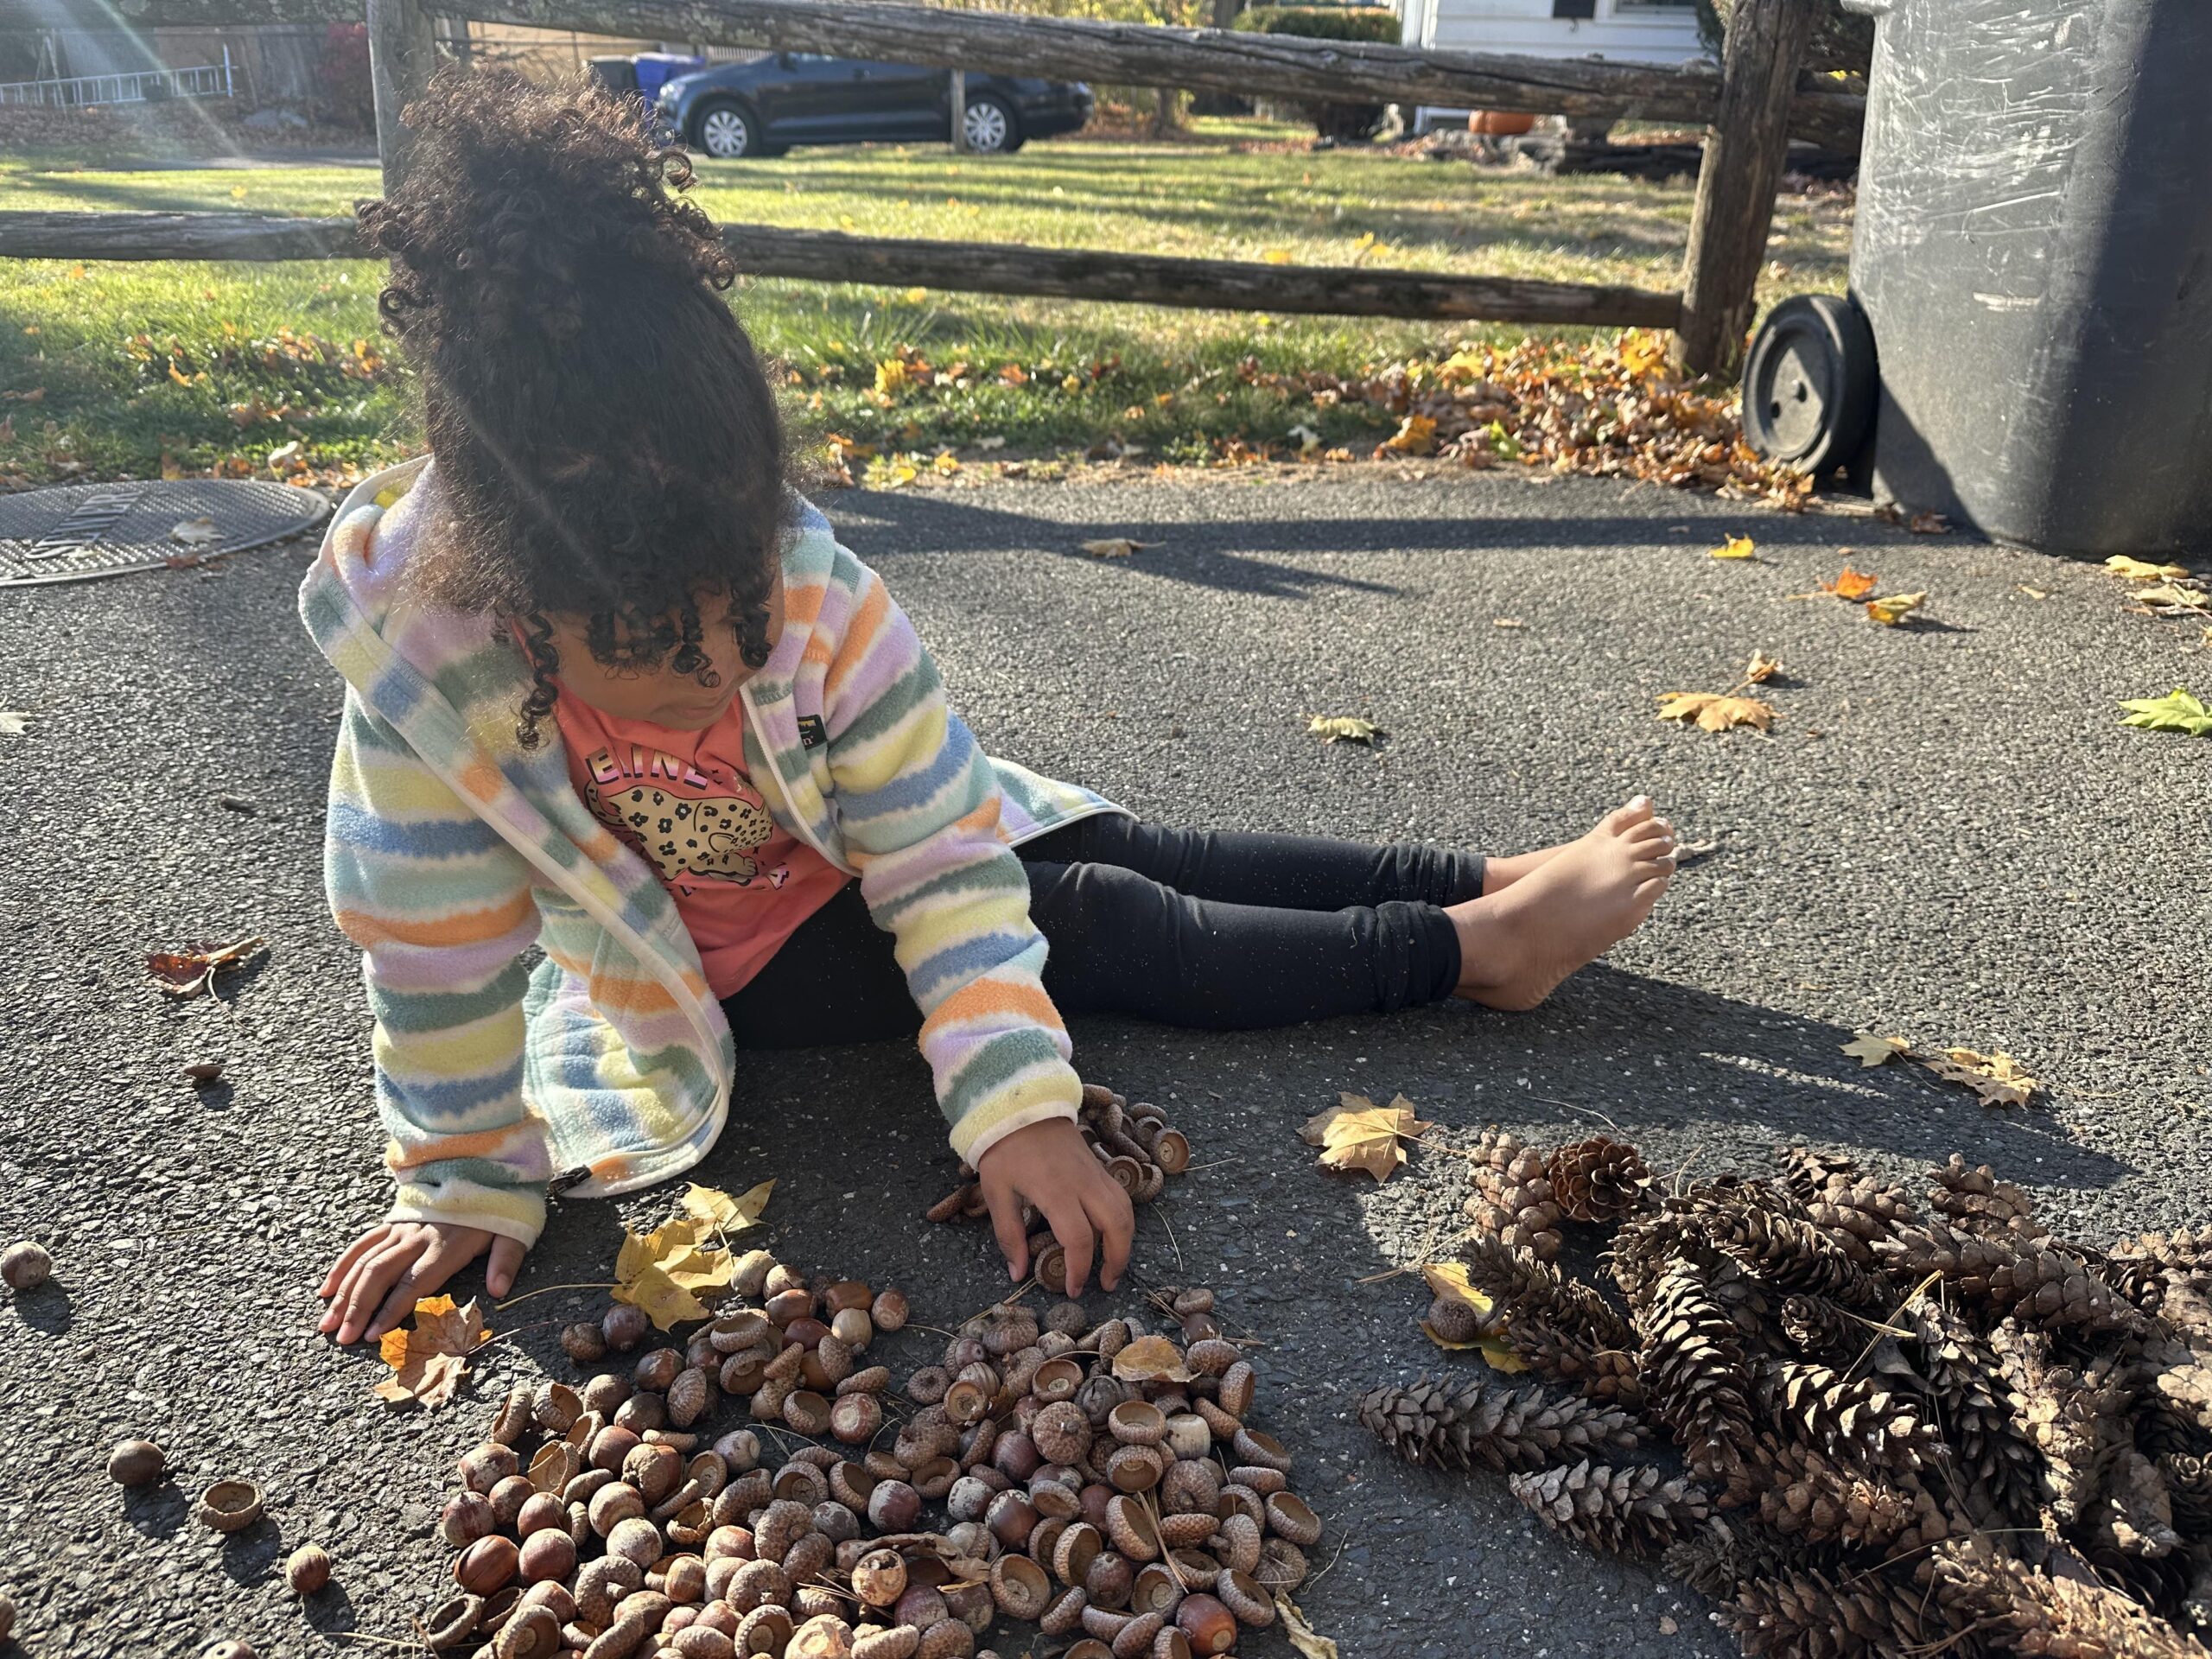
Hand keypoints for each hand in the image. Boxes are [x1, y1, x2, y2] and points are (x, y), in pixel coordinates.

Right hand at [318, 1221, 527, 1344]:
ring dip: (344, 1293)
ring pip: (365, 1261)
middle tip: (342, 1338)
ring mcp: (402, 1228)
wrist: (484, 1166)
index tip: (373, 1334)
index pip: (414, 1282)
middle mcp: (418, 1237)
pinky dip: (342, 1265)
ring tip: (327, 1324)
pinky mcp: (393, 1220)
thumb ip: (506, 1261)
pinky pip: (362, 1243)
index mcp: (447, 1245)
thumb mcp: (515, 1232)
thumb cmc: (500, 1208)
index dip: (392, 1308)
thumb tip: (498, 1290)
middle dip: (358, 1308)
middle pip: (381, 1274)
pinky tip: (327, 1289)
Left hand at [977, 1117, 1133, 1295]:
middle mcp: (1084, 1183)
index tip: (1071, 1289)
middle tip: (1105, 1284)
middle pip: (1117, 1225)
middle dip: (1117, 1260)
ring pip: (1125, 1211)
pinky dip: (1122, 1221)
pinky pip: (1121, 1197)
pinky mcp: (1099, 1167)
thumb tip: (1017, 1273)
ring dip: (1125, 1241)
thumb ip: (1008, 1234)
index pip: (1079, 1239)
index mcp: (1056, 1191)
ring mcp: (1096, 1173)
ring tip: (1112, 1265)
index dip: (1079, 1269)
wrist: (1021, 1105)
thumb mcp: (996, 1191)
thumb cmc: (1004, 1149)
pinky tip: (1110, 1234)